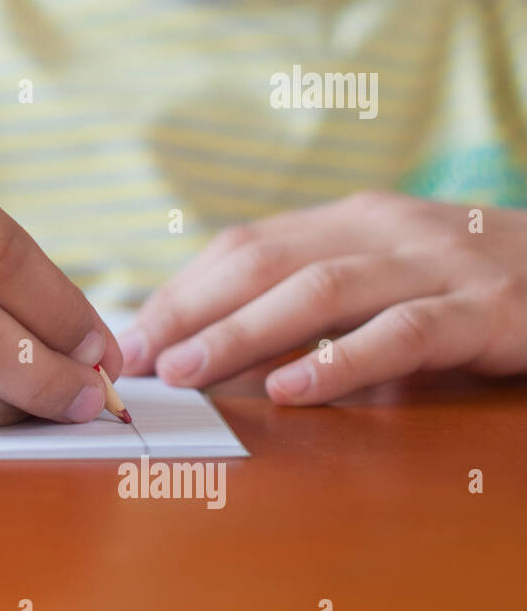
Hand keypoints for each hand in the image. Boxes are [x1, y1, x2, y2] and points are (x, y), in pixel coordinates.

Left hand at [119, 191, 526, 402]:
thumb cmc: (465, 283)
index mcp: (346, 220)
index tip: (127, 338)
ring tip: (186, 372)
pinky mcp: (484, 310)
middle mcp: (381, 230)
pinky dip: (339, 363)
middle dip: (188, 312)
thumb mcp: (380, 275)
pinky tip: (290, 391)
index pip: (241, 248)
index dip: (180, 292)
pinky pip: (401, 335)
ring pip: (319, 292)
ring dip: (241, 334)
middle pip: (262, 262)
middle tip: (134, 359)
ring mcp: (434, 265)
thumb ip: (307, 299)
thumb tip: (206, 347)